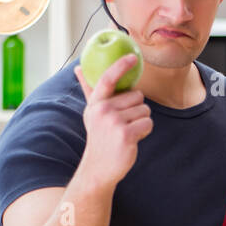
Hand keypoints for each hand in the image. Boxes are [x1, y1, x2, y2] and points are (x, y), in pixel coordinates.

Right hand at [73, 56, 151, 189]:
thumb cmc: (99, 137)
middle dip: (136, 109)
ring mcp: (114, 122)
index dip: (121, 65)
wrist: (99, 168)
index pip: (108, 78)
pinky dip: (145, 131)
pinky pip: (148, 123)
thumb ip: (88, 90)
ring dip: (141, 121)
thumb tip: (77, 68)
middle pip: (138, 96)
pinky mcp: (126, 134)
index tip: (132, 56)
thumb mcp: (91, 112)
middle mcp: (103, 110)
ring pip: (145, 110)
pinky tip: (132, 139)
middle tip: (123, 123)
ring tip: (126, 132)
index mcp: (96, 103)